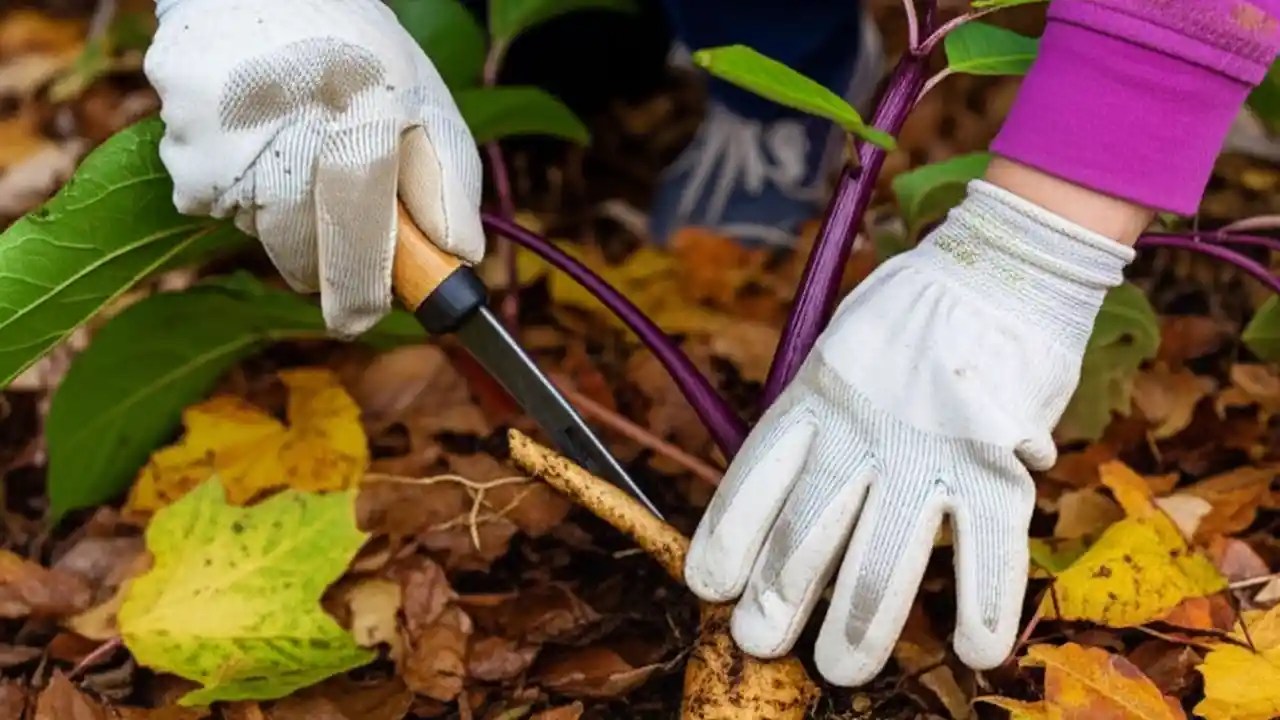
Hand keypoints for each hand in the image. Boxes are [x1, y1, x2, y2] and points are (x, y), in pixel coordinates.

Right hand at [145, 0, 483, 335]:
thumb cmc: (353, 50)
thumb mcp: (421, 99)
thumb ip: (448, 179)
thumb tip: (459, 256)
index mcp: (357, 112)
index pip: (356, 221)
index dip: (360, 283)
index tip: (361, 318)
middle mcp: (282, 127)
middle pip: (298, 246)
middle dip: (324, 255)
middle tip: (337, 222)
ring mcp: (218, 137)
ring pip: (255, 227)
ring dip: (280, 213)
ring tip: (296, 151)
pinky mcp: (176, 144)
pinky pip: (210, 201)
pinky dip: (237, 188)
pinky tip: (254, 139)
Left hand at [684, 180, 1134, 684]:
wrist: (999, 268)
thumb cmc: (910, 318)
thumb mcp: (833, 355)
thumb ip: (812, 418)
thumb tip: (784, 491)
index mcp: (812, 400)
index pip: (752, 482)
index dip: (726, 540)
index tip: (708, 585)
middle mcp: (859, 434)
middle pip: (806, 535)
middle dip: (778, 600)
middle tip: (760, 644)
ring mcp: (927, 455)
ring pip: (882, 562)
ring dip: (859, 626)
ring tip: (841, 671)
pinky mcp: (994, 466)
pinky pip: (989, 553)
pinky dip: (983, 609)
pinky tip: (974, 653)